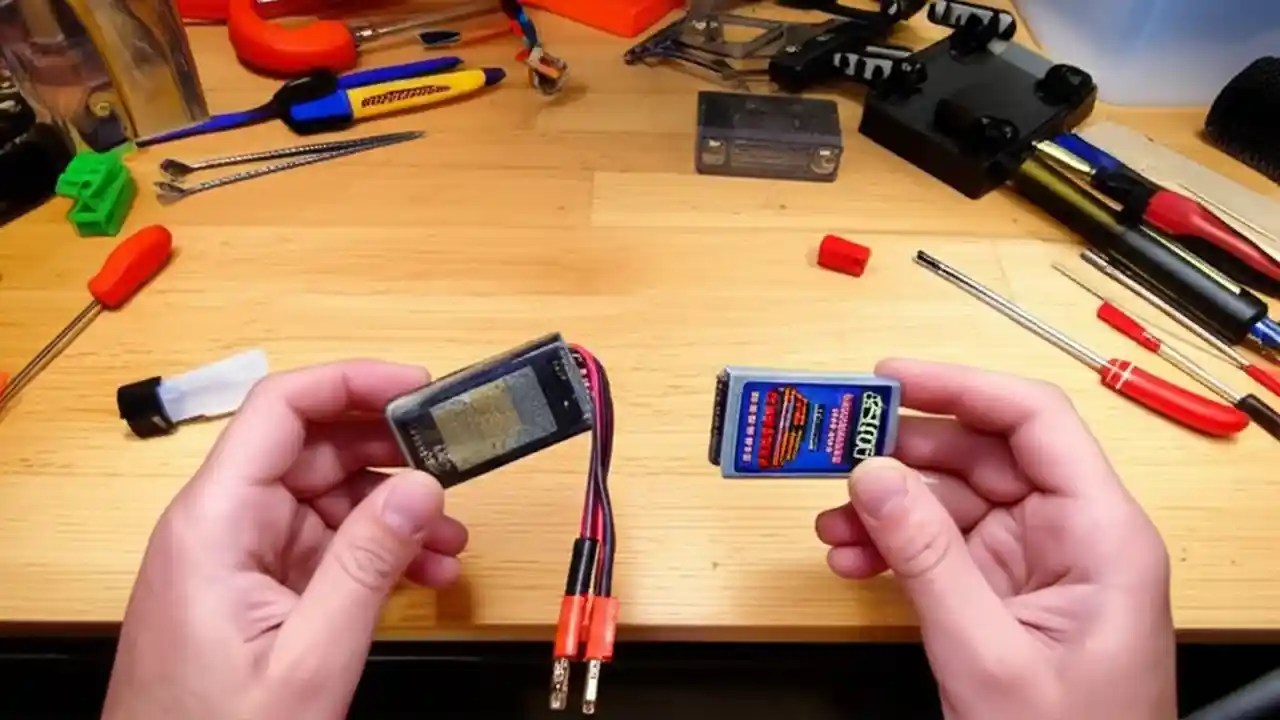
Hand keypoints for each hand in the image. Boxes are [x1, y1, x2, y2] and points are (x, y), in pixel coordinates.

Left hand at [103, 361, 467, 719]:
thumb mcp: (310, 656)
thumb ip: (368, 563)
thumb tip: (421, 486)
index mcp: (214, 522)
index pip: (281, 409)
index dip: (352, 382)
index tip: (419, 387)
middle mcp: (221, 525)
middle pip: (312, 449)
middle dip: (391, 454)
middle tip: (456, 463)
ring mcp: (238, 555)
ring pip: (327, 498)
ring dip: (394, 510)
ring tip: (450, 540)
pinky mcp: (255, 586)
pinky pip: (324, 544)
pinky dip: (376, 551)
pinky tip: (424, 573)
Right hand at [816, 359, 1175, 719]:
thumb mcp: (987, 655)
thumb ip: (927, 560)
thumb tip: (875, 477)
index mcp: (1101, 534)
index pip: (1034, 422)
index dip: (960, 386)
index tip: (890, 377)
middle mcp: (1072, 536)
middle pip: (982, 456)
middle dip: (904, 452)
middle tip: (836, 447)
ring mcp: (1036, 564)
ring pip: (952, 501)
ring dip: (887, 506)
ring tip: (833, 520)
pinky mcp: (1005, 593)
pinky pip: (942, 547)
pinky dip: (893, 548)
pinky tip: (851, 558)